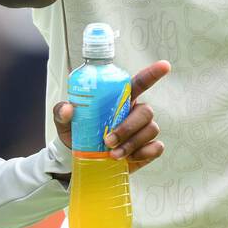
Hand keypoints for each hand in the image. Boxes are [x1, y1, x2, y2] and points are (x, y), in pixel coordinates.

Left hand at [53, 60, 170, 173]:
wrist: (78, 162)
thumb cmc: (76, 134)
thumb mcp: (64, 122)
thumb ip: (62, 111)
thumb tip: (69, 109)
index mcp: (119, 99)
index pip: (140, 83)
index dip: (153, 73)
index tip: (165, 65)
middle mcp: (134, 112)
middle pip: (146, 111)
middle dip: (128, 127)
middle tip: (107, 141)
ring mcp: (142, 131)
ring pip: (151, 130)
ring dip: (132, 143)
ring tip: (112, 155)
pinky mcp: (146, 150)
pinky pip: (156, 148)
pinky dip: (144, 154)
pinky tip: (128, 159)